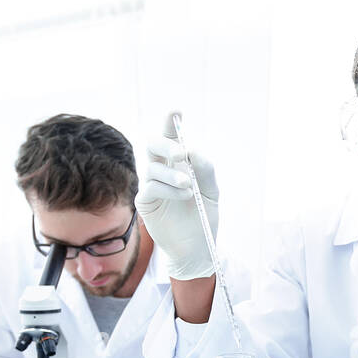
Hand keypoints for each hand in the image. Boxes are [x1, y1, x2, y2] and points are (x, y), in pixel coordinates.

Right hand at [135, 112, 218, 280]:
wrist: (197, 247)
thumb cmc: (203, 217)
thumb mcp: (212, 192)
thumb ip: (205, 169)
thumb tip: (192, 151)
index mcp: (178, 165)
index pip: (171, 138)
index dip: (170, 123)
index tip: (176, 111)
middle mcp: (161, 171)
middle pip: (152, 145)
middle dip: (165, 144)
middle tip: (180, 153)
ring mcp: (151, 186)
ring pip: (153, 168)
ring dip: (173, 174)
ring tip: (189, 186)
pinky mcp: (145, 202)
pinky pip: (151, 187)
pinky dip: (169, 189)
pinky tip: (185, 196)